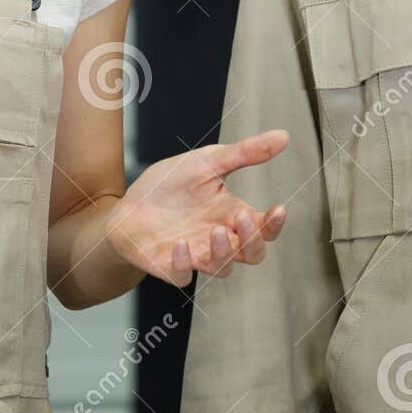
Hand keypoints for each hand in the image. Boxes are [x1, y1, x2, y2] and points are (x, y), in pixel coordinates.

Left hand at [104, 129, 288, 287]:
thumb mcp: (207, 162)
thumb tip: (283, 135)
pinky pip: (184, 276)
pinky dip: (184, 263)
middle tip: (242, 216)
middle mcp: (219, 239)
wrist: (128, 206)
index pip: (264, 227)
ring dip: (223, 253)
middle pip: (253, 254)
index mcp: (231, 215)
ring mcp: (196, 256)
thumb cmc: (171, 185)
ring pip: (224, 269)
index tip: (278, 209)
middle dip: (253, 240)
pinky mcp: (170, 267)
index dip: (275, 223)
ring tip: (215, 230)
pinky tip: (180, 244)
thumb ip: (244, 153)